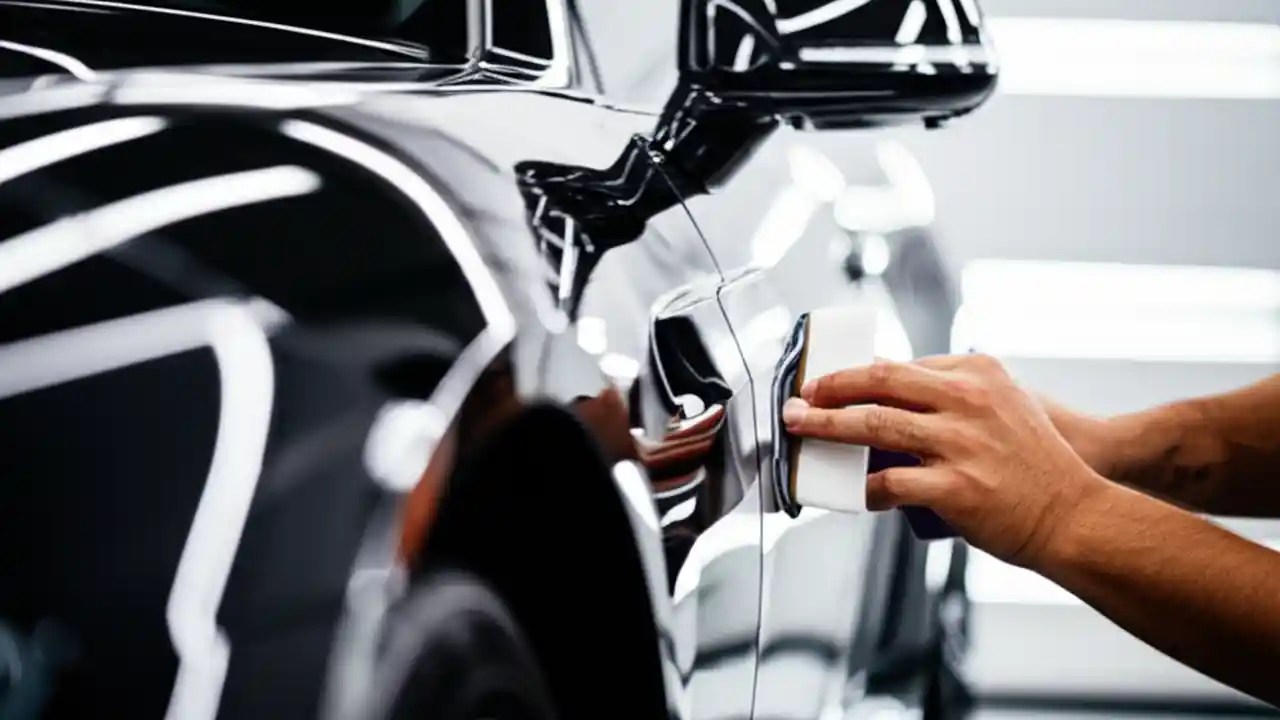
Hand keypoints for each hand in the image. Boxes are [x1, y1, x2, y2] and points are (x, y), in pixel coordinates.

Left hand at [782, 354, 1107, 568]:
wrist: (1076, 514)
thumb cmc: (1037, 464)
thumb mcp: (1007, 405)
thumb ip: (960, 391)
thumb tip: (898, 387)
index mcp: (978, 373)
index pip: (901, 365)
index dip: (856, 372)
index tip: (828, 381)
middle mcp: (968, 400)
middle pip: (879, 382)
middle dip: (830, 387)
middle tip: (800, 398)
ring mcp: (961, 443)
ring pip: (873, 425)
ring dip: (826, 427)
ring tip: (801, 430)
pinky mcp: (956, 487)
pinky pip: (891, 482)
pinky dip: (865, 487)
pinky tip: (854, 492)